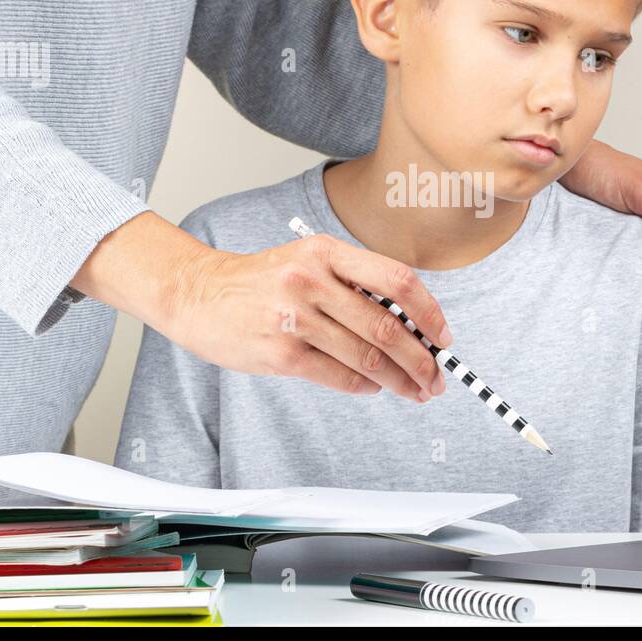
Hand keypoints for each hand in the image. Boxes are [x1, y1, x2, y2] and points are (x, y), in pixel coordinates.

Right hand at [72, 212, 452, 400]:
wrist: (198, 294)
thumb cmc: (261, 281)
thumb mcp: (308, 261)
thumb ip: (354, 284)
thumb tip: (411, 325)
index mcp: (326, 250)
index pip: (397, 280)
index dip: (428, 312)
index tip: (443, 336)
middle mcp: (312, 279)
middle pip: (387, 325)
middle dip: (421, 358)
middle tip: (437, 378)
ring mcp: (296, 317)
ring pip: (367, 356)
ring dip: (400, 379)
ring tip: (415, 390)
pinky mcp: (281, 352)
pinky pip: (339, 375)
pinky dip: (365, 385)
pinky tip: (375, 388)